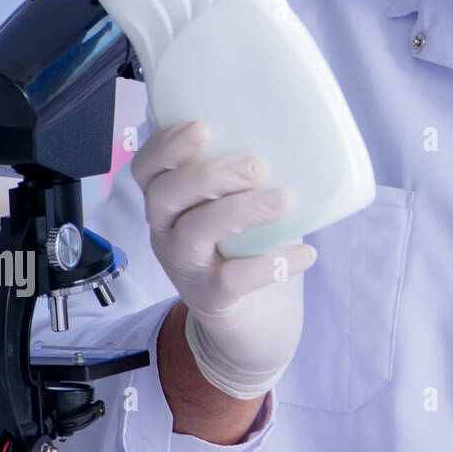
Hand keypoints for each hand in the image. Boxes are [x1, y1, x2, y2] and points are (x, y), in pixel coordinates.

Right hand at [131, 120, 316, 399]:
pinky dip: (270, 264)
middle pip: (164, 196)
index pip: (147, 169)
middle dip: (208, 174)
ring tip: (283, 200)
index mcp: (171, 203)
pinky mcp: (211, 300)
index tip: (202, 127)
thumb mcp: (243, 205)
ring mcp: (186, 268)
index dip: (165, 146)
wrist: (254, 324)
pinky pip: (232, 279)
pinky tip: (305, 254)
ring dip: (239, 211)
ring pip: (192, 233)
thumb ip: (252, 175)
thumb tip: (298, 132)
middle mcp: (167, 233)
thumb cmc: (250, 248)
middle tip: (255, 166)